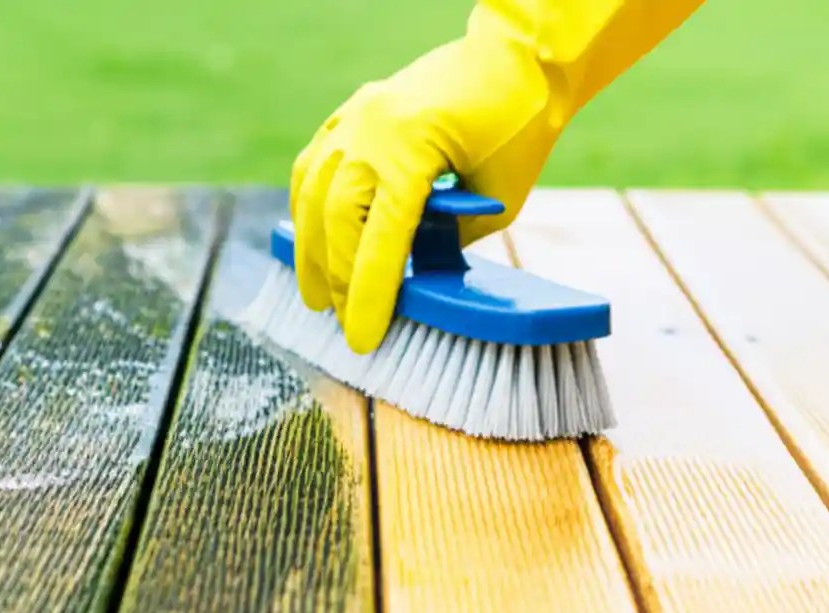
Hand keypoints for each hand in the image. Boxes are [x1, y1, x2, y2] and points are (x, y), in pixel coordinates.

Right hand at [288, 30, 567, 353]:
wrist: (519, 58)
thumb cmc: (520, 126)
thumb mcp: (496, 201)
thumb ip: (447, 239)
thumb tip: (410, 277)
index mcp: (411, 148)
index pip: (378, 240)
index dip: (367, 296)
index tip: (361, 339)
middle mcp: (371, 129)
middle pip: (335, 219)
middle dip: (335, 278)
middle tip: (340, 321)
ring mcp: (356, 115)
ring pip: (313, 192)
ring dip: (311, 249)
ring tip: (316, 294)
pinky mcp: (353, 111)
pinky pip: (314, 164)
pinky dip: (308, 206)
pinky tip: (311, 239)